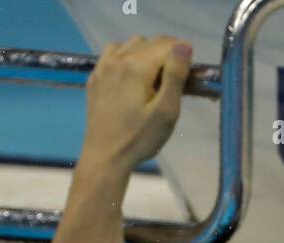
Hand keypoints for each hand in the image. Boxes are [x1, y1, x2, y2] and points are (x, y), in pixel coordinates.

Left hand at [78, 35, 191, 174]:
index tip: (188, 77)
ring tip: (153, 78)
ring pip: (131, 45)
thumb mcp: (166, 111)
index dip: (182, 57)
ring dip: (146, 53)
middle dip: (166, 55)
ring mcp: (103, 67)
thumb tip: (184, 45)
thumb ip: (176, 75)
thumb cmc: (140, 138)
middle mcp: (117, 59)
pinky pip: (113, 54)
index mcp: (137, 66)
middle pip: (150, 42)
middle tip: (174, 81)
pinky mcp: (95, 78)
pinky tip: (131, 77)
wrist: (106, 157)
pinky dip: (126, 57)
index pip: (167, 45)